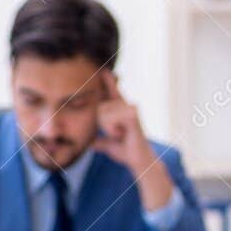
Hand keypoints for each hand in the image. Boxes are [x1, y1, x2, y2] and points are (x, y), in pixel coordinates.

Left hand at [92, 71, 175, 209]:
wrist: (139, 161)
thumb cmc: (126, 151)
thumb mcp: (108, 145)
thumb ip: (99, 142)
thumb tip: (90, 144)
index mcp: (120, 110)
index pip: (112, 92)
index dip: (108, 80)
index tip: (104, 69)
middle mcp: (126, 106)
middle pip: (99, 108)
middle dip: (102, 124)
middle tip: (116, 134)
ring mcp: (130, 108)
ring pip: (102, 113)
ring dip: (108, 129)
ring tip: (120, 134)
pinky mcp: (132, 114)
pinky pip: (109, 119)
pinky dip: (112, 130)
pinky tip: (122, 134)